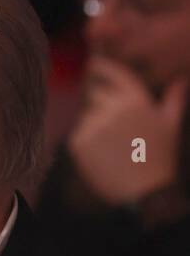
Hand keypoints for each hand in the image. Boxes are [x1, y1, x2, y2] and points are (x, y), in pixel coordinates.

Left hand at [67, 58, 186, 205]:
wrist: (148, 193)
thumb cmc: (161, 158)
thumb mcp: (170, 126)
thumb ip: (172, 100)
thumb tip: (179, 80)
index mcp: (136, 100)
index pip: (111, 72)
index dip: (101, 66)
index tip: (94, 62)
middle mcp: (113, 108)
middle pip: (93, 93)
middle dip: (99, 104)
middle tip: (114, 127)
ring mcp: (94, 123)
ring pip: (85, 115)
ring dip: (94, 124)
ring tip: (113, 146)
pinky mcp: (79, 141)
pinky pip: (77, 133)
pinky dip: (86, 142)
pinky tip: (103, 155)